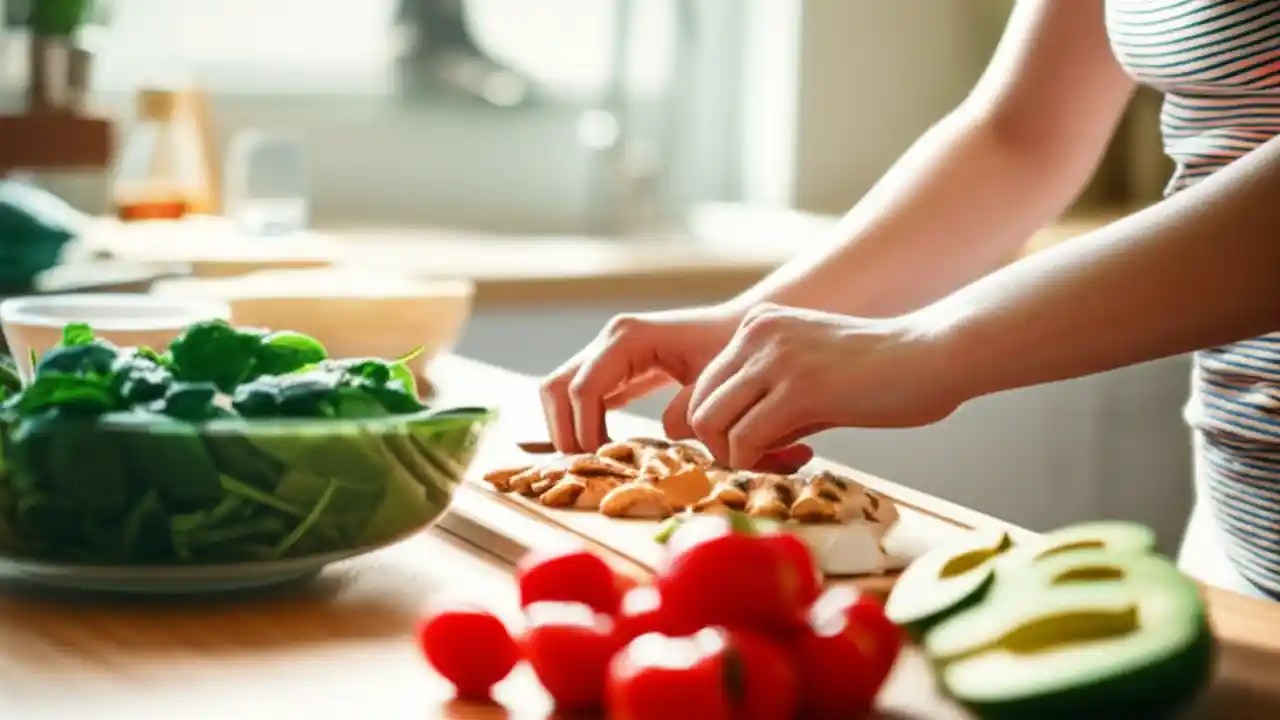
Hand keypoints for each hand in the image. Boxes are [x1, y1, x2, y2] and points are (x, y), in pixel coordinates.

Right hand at [540, 305, 741, 452]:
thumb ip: (691, 404)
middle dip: (566, 433)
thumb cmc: (733, 347)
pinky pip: (578, 397)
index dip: (586, 431)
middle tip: (592, 470)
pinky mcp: (612, 368)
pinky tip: (608, 451)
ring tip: (600, 463)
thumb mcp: (717, 377)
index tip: (606, 464)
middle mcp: (609, 340)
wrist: (741, 328)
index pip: (583, 388)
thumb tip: (664, 437)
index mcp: (629, 338)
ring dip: (568, 430)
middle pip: (556, 388)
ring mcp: (606, 352)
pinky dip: (581, 424)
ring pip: (558, 393)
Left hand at [671, 303, 963, 468]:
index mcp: (756, 324)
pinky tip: (801, 459)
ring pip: (711, 424)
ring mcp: (774, 357)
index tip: (763, 446)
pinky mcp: (797, 389)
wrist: (935, 356)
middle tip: (768, 461)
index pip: (704, 387)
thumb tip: (729, 445)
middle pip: (698, 407)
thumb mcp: (809, 373)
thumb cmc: (883, 372)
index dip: (723, 428)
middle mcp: (756, 333)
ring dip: (739, 459)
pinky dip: (761, 464)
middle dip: (723, 447)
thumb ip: (767, 398)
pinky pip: (744, 440)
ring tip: (782, 463)